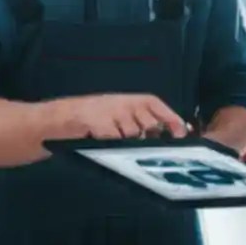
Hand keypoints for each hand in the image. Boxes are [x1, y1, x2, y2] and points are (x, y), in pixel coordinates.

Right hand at [49, 94, 188, 140]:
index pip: (157, 106)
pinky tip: (103, 142)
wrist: (64, 118)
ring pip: (133, 135)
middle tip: (134, 141)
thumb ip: (144, 121)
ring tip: (113, 140)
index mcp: (131, 99)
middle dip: (147, 137)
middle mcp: (124, 102)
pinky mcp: (100, 123)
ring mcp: (112, 112)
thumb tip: (171, 134)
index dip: (172, 120)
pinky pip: (115, 141)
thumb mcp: (122, 114)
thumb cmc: (96, 118)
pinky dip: (112, 145)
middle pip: (149, 124)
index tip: (181, 134)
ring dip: (127, 143)